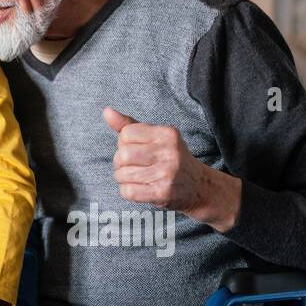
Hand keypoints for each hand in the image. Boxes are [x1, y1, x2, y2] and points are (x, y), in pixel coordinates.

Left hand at [104, 107, 240, 231]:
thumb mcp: (155, 137)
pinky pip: (129, 191)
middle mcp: (169, 152)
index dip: (124, 143)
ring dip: (122, 178)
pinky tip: (138, 188)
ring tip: (135, 178)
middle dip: (120, 162)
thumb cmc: (171, 158)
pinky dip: (127, 191)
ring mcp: (167, 173)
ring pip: (123, 174)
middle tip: (131, 166)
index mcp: (167, 134)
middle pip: (122, 155)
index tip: (135, 149)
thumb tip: (106, 112)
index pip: (126, 134)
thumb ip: (129, 125)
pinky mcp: (163, 193)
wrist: (199, 187)